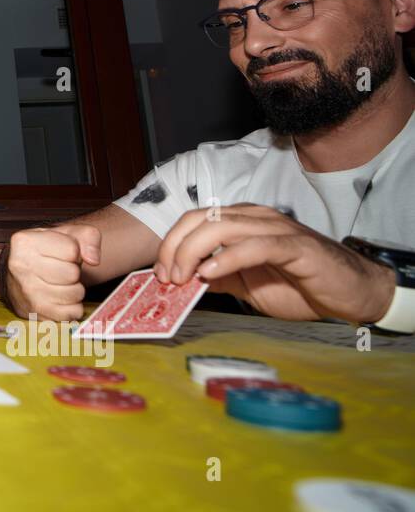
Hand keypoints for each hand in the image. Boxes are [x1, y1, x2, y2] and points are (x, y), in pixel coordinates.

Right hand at [4, 223, 101, 320]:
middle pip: (72, 273)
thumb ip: (89, 237)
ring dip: (75, 290)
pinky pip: (70, 313)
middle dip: (74, 272)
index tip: (62, 254)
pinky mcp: (35, 313)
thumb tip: (93, 259)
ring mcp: (26, 292)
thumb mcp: (68, 234)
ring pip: (73, 294)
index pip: (71, 250)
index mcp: (25, 243)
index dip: (74, 253)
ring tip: (62, 284)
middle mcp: (20, 267)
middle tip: (63, 270)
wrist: (24, 275)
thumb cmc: (47, 252)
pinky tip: (61, 299)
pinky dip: (72, 307)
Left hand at [155, 204, 396, 322]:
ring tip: (184, 278)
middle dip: (175, 247)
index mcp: (241, 222)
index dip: (170, 244)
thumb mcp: (247, 285)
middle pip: (200, 219)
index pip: (193, 220)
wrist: (350, 293)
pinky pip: (255, 246)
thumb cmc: (300, 286)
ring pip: (222, 226)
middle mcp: (255, 218)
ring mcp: (275, 229)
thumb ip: (217, 278)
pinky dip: (227, 257)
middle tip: (167, 278)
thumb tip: (182, 282)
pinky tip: (211, 273)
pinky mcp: (296, 247)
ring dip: (194, 252)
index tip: (160, 273)